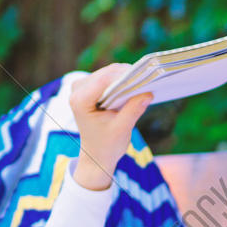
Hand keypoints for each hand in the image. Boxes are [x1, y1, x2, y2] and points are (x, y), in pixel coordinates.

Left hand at [69, 64, 152, 188]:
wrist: (97, 154)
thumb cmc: (107, 145)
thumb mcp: (122, 129)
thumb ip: (133, 110)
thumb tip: (148, 93)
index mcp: (80, 101)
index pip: (104, 80)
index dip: (125, 76)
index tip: (145, 78)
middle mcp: (77, 90)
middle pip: (107, 73)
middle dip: (128, 75)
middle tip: (149, 79)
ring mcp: (82, 87)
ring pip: (109, 72)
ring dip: (126, 76)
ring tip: (143, 83)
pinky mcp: (90, 86)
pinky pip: (109, 76)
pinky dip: (122, 80)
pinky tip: (135, 85)